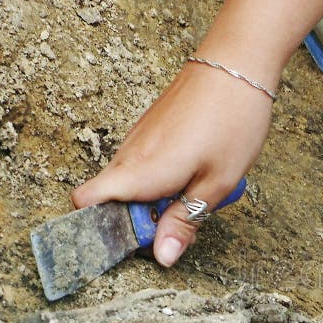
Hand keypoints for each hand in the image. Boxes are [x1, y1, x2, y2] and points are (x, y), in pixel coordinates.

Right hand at [72, 61, 271, 266]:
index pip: (85, 204)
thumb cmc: (232, 122)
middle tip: (186, 215)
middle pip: (111, 201)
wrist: (237, 64)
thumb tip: (162, 257)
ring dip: (157, 197)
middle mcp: (129, 155)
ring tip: (198, 187)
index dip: (104, 229)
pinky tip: (198, 168)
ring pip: (131, 183)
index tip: (144, 239)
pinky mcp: (150, 129)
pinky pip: (144, 165)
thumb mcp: (217, 183)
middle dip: (142, 219)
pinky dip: (163, 177)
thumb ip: (185, 221)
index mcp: (139, 172)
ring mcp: (138, 139)